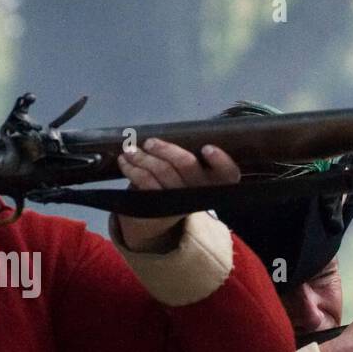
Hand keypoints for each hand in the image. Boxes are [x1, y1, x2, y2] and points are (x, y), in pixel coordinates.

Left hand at [115, 139, 240, 251]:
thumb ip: (190, 157)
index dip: (220, 161)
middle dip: (166, 149)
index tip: (207, 148)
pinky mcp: (160, 206)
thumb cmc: (180, 183)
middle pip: (187, 165)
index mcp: (216, 181)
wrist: (161, 217)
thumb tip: (167, 133)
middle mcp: (201, 191)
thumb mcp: (193, 173)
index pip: (229, 173)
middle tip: (150, 142)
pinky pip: (146, 183)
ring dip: (143, 157)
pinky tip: (124, 162)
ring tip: (129, 149)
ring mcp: (181, 200)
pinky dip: (132, 169)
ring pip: (162, 171)